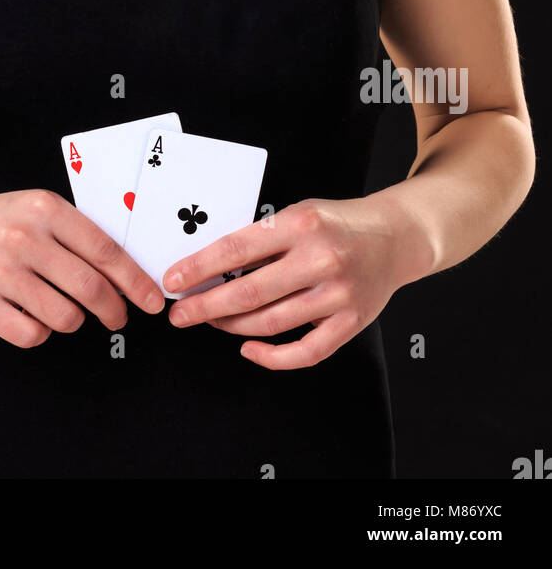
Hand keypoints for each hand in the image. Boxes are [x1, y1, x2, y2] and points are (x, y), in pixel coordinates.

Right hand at [0, 186, 165, 347]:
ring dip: (73, 320)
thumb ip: (75, 233)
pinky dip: (39, 331)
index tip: (152, 300)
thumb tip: (126, 273)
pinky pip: (31, 333)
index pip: (105, 250)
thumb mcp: (36, 209)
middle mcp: (24, 238)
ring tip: (62, 309)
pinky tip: (30, 315)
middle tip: (118, 318)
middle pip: (90, 288)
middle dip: (114, 310)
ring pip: (64, 316)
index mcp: (45, 209)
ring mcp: (0, 272)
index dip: (135, 281)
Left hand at [161, 194, 429, 368]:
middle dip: (206, 306)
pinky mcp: (351, 322)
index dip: (199, 268)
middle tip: (180, 314)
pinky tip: (249, 348)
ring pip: (271, 323)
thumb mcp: (298, 214)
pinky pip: (305, 351)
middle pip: (249, 293)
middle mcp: (320, 259)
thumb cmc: (337, 224)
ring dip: (232, 327)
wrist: (395, 237)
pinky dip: (272, 356)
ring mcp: (338, 294)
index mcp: (300, 224)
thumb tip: (211, 268)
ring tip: (211, 321)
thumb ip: (263, 239)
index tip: (174, 280)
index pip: (237, 249)